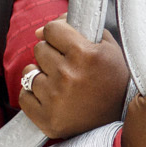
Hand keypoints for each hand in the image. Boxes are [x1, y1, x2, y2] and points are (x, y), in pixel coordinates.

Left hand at [20, 22, 130, 140]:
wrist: (121, 118)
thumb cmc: (114, 80)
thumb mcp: (107, 47)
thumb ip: (77, 28)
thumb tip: (39, 31)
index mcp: (85, 54)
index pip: (52, 29)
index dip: (59, 34)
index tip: (65, 43)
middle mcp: (67, 74)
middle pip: (40, 49)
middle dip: (52, 54)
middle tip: (68, 67)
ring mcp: (54, 98)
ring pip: (29, 71)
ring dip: (42, 75)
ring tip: (60, 83)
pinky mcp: (46, 118)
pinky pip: (24, 95)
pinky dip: (34, 95)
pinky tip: (51, 98)